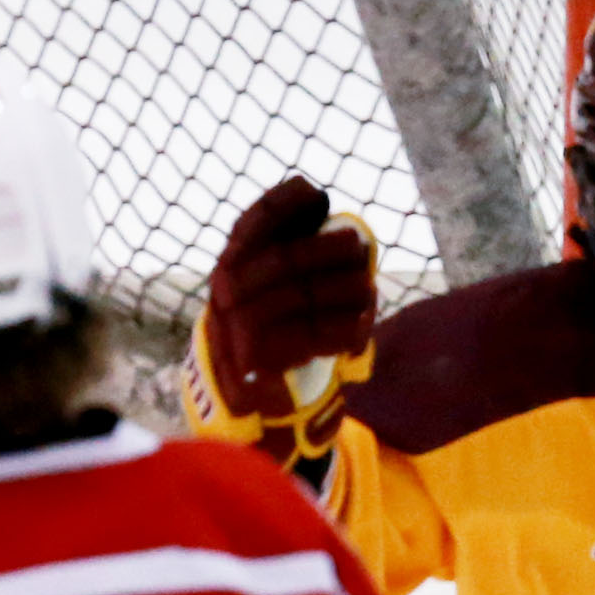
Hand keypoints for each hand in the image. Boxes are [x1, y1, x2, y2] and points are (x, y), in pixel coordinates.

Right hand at [189, 177, 377, 460]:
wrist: (247, 399)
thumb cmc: (274, 332)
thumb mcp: (273, 290)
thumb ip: (298, 260)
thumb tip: (347, 233)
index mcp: (233, 262)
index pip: (255, 220)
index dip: (286, 201)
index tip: (316, 195)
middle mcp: (229, 289)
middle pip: (286, 258)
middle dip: (328, 250)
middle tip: (360, 248)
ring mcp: (239, 324)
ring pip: (302, 296)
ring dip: (343, 291)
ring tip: (366, 290)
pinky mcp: (257, 359)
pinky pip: (311, 336)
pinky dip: (343, 329)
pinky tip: (361, 325)